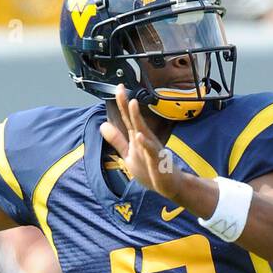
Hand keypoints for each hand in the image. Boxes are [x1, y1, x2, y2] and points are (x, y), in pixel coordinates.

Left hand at [99, 85, 180, 200]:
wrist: (169, 184)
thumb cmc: (150, 168)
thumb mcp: (129, 154)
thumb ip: (117, 140)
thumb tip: (103, 126)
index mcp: (137, 137)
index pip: (128, 118)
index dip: (122, 104)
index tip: (118, 87)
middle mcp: (145, 139)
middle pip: (134, 120)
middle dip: (127, 105)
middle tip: (121, 89)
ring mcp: (151, 149)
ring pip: (144, 131)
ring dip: (138, 118)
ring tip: (132, 103)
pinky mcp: (157, 161)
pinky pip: (151, 151)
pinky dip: (145, 144)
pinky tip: (140, 137)